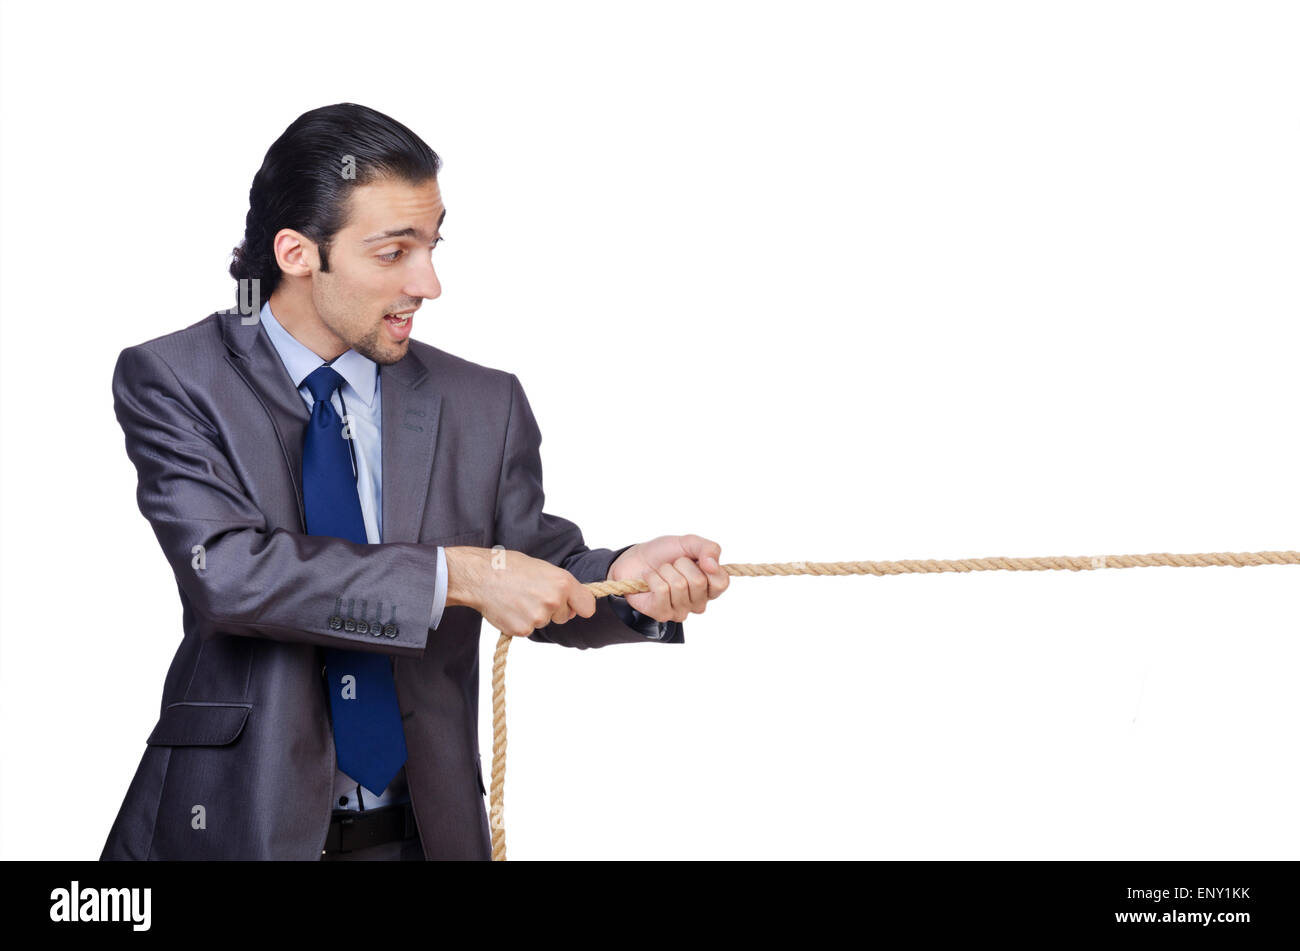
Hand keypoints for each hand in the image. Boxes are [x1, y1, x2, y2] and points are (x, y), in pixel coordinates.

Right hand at [444, 546, 596, 636]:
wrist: (479, 576)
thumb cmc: (508, 567)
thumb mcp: (542, 568)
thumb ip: (560, 585)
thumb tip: (571, 601)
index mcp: (563, 582)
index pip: (588, 606)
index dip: (579, 606)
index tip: (574, 607)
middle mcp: (554, 600)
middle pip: (565, 616)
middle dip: (553, 610)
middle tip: (532, 595)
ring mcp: (539, 617)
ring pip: (545, 622)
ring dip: (534, 615)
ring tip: (517, 598)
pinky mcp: (523, 629)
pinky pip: (528, 630)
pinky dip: (520, 622)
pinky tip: (509, 608)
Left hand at [607, 534, 728, 622]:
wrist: (636, 559)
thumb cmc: (665, 553)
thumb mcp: (689, 543)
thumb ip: (709, 548)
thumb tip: (713, 565)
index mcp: (710, 586)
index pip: (722, 582)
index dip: (709, 567)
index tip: (698, 559)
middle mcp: (698, 602)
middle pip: (698, 582)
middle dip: (681, 564)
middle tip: (673, 565)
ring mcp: (681, 611)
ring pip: (678, 585)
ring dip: (665, 570)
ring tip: (661, 572)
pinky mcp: (662, 614)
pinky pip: (661, 590)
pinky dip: (652, 577)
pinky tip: (649, 579)